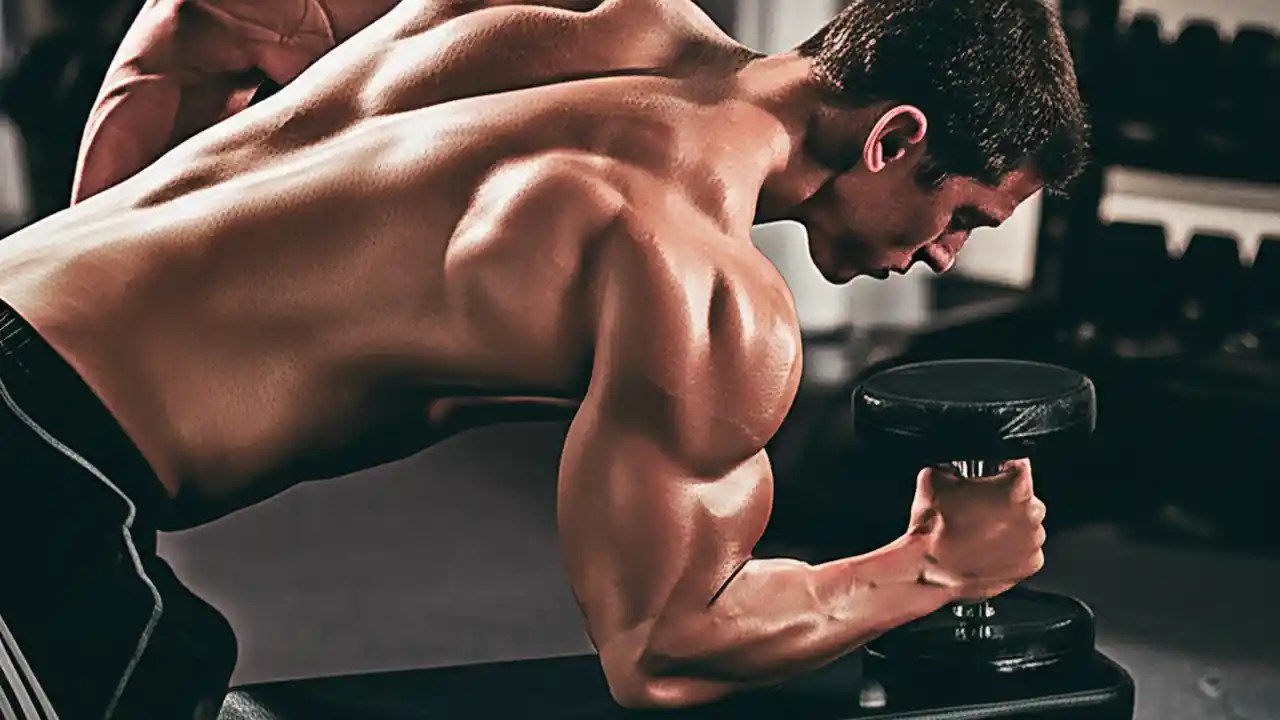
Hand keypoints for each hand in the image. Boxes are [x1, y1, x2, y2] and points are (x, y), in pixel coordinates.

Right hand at [906, 459, 1045, 602]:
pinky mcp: (1029, 565)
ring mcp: (1032, 542)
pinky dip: (1011, 549)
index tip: (991, 475)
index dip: (1001, 469)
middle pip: (1026, 497)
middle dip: (1006, 500)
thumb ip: (952, 466)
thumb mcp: (933, 479)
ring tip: (981, 532)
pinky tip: (987, 549)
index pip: (1019, 466)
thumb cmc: (934, 530)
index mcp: (1015, 488)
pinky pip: (1026, 550)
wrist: (928, 572)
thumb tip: (954, 468)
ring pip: (1026, 525)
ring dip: (1009, 525)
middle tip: (980, 508)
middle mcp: (1031, 515)